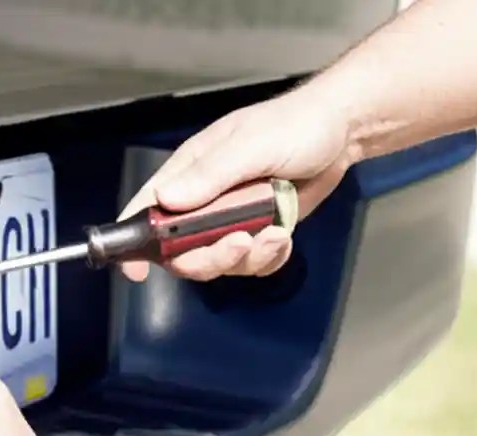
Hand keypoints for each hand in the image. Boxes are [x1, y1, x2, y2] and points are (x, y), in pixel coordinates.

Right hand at [118, 90, 354, 281]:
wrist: (341, 131)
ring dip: (247, 258)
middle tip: (240, 244)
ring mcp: (230, 218)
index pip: (148, 208)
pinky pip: (251, 263)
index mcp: (190, 171)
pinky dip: (266, 259)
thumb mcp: (251, 146)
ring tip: (274, 234)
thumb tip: (166, 199)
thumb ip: (210, 175)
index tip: (136, 269)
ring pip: (218, 261)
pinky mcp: (256, 231)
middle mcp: (204, 199)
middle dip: (209, 258)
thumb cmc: (295, 125)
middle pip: (182, 249)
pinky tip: (281, 237)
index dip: (135, 240)